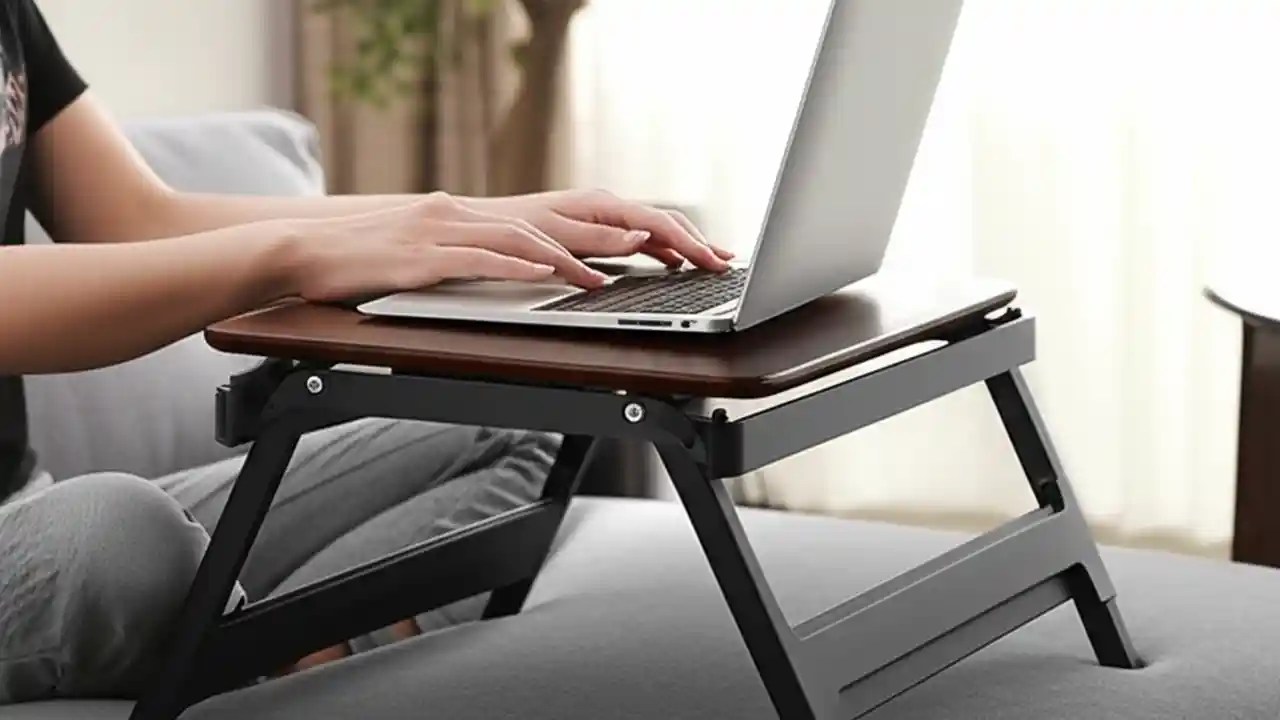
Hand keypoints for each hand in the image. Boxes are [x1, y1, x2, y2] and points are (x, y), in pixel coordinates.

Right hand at [291, 193, 609, 301]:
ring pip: (514, 239)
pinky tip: (540, 273)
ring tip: (594, 277)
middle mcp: (450, 215)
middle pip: (532, 226)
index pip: (525, 223)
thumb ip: (450, 258)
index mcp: (452, 214)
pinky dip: (514, 266)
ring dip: (560, 260)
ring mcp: (436, 233)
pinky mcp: (420, 257)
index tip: (608, 249)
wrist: (301, 253)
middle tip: (622, 258)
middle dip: (583, 245)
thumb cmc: (354, 262)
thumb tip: (489, 273)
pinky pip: (477, 259)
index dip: (571, 237)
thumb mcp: (413, 254)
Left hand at [462, 189, 734, 270]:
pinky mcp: (595, 229)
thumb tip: (642, 238)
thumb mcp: (556, 237)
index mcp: (600, 206)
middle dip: (698, 242)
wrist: (480, 226)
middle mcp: (604, 207)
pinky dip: (663, 247)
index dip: (691, 244)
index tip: (713, 261)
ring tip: (711, 260)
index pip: (659, 224)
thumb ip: (601, 240)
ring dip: (685, 244)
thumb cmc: (512, 230)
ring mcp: (601, 217)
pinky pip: (639, 236)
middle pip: (664, 223)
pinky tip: (671, 259)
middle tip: (726, 263)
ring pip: (654, 229)